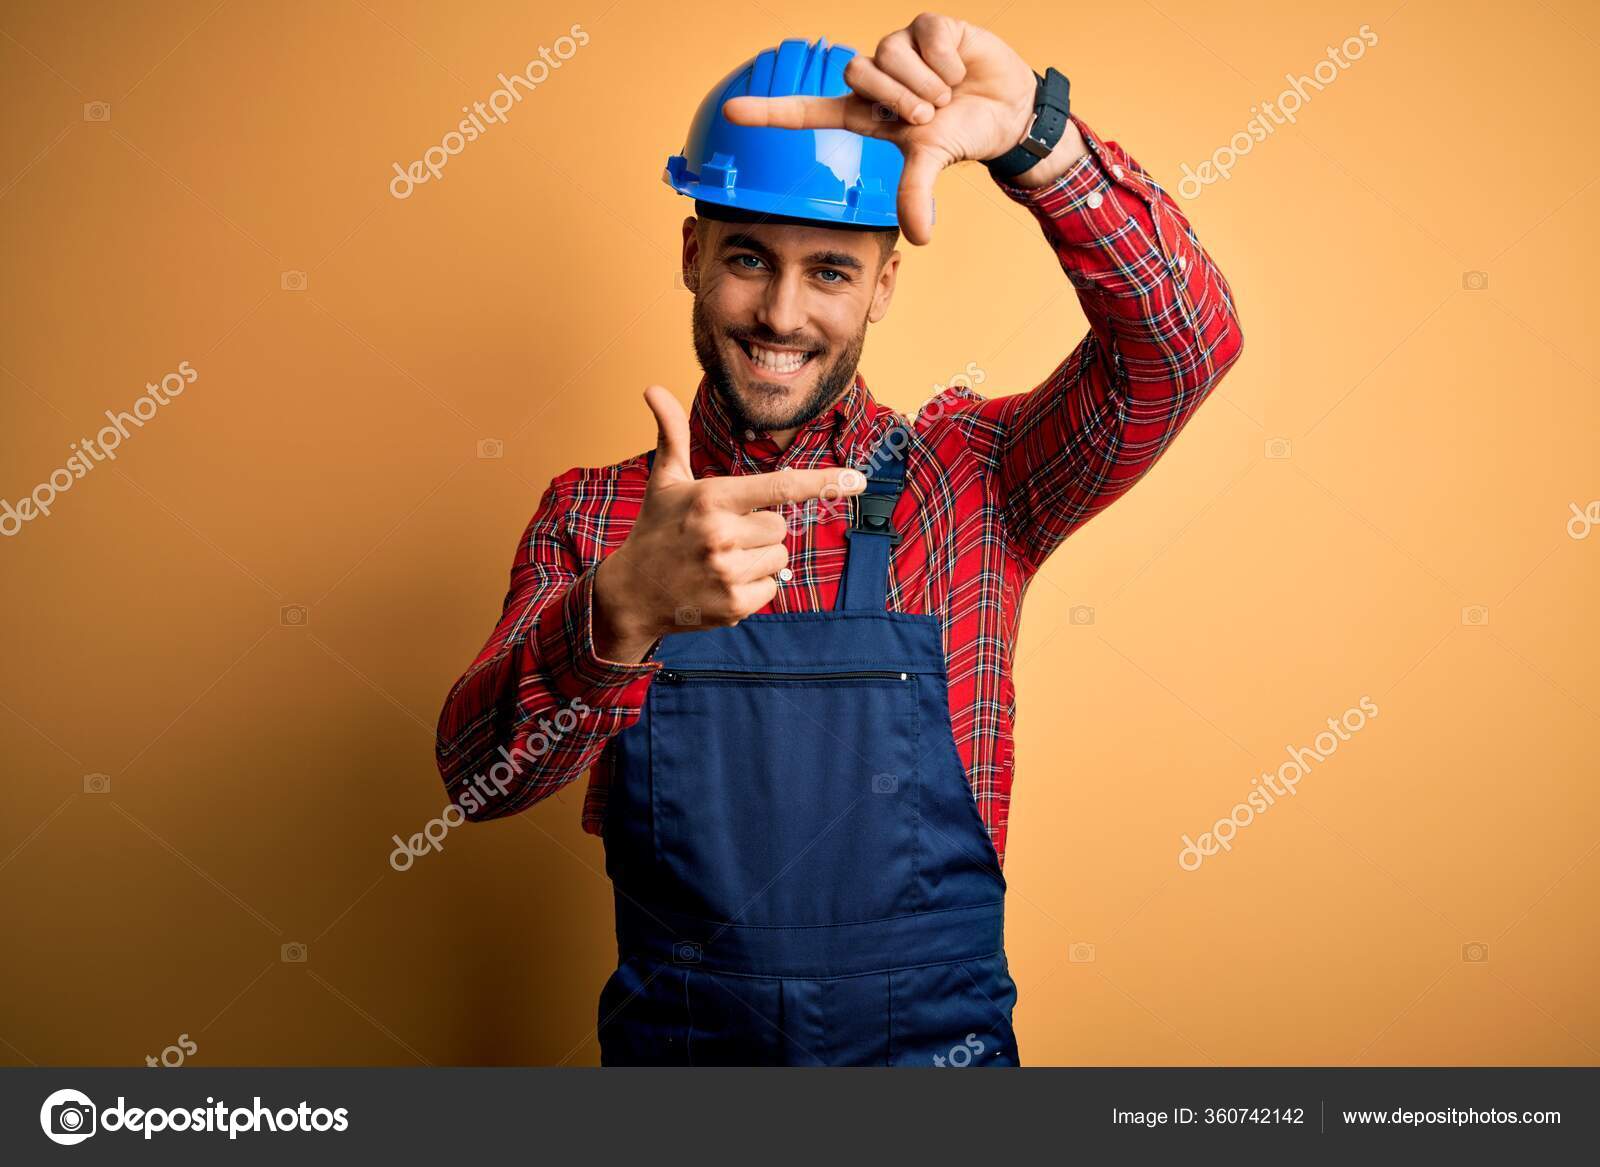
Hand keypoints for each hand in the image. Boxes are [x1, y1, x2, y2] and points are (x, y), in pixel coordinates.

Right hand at [592, 386, 865, 661]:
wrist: (630, 594)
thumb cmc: (655, 529)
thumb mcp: (664, 481)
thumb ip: (671, 434)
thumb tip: (652, 388)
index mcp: (712, 498)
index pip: (779, 487)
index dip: (822, 483)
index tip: (859, 480)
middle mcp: (721, 535)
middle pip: (781, 527)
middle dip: (760, 530)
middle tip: (722, 536)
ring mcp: (728, 573)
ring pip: (779, 557)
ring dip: (758, 559)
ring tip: (719, 561)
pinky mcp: (734, 605)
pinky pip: (771, 588)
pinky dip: (754, 588)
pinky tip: (721, 585)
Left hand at [721, 13, 1044, 244]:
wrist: (1007, 111)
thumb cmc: (961, 135)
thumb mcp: (933, 162)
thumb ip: (915, 194)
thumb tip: (920, 238)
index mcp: (864, 113)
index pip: (807, 111)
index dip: (769, 113)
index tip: (730, 112)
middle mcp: (874, 78)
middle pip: (857, 73)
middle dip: (898, 99)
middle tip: (929, 114)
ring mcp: (899, 50)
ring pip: (888, 54)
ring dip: (925, 83)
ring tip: (947, 94)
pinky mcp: (927, 27)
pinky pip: (924, 36)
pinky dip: (947, 60)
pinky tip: (960, 68)